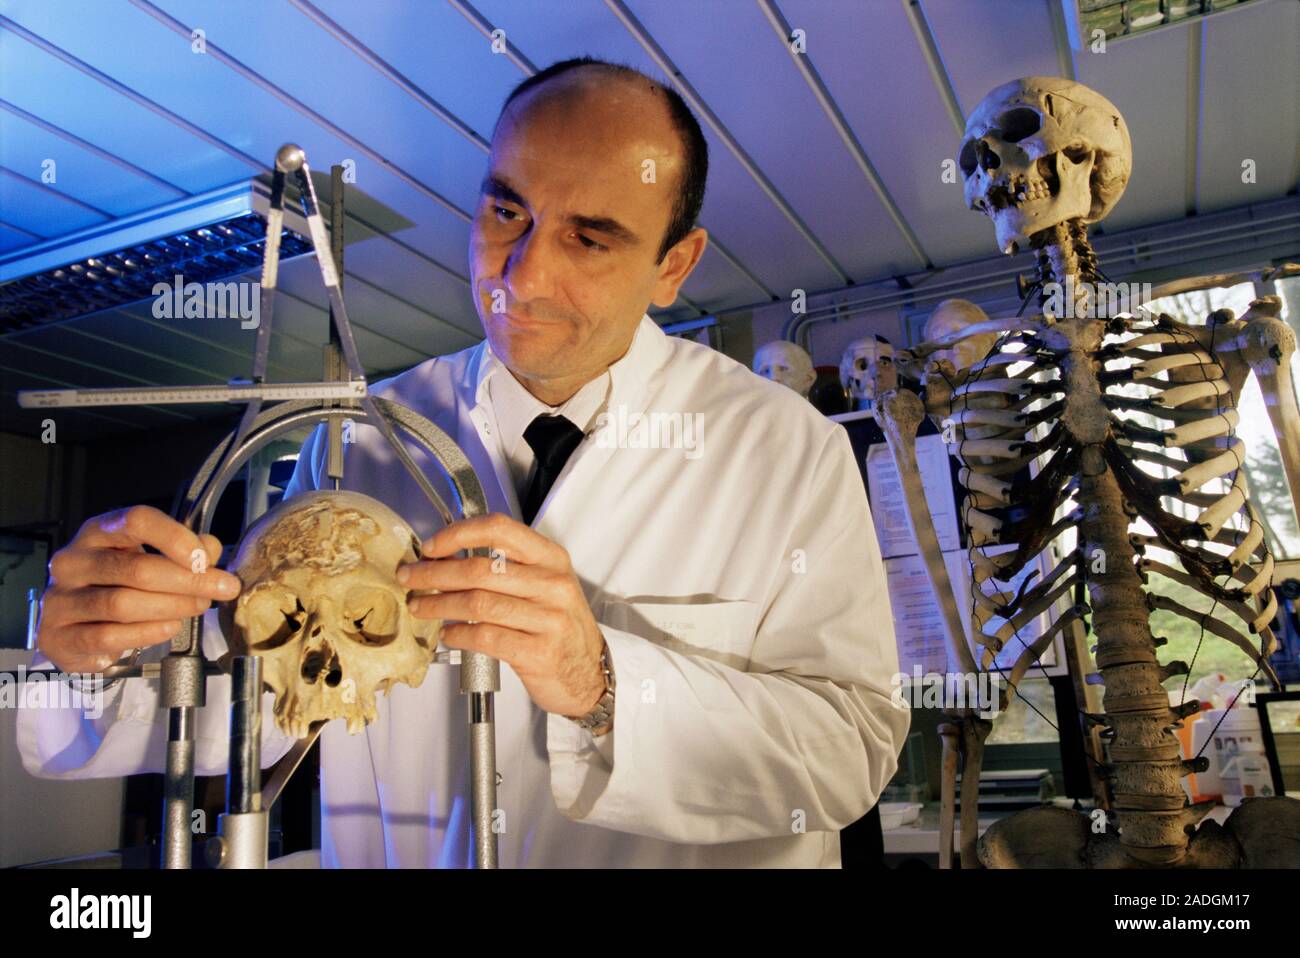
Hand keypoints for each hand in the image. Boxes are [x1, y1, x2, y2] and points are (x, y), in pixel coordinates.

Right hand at [37, 505, 242, 673]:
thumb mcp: (149, 556)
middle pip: (136, 567)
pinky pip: (108, 636)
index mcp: (97, 533)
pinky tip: (169, 626)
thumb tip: (210, 550)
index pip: (136, 520)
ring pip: (122, 603)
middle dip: (188, 580)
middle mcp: (73, 562)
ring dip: (171, 607)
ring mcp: (60, 599)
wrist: (74, 624)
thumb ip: (184, 551)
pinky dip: (146, 633)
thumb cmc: (116, 584)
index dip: (175, 537)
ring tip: (197, 607)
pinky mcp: (58, 636)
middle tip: (221, 588)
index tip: (205, 558)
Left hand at [398, 513, 606, 718]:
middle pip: (480, 569)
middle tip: (411, 577)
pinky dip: (458, 634)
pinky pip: (486, 637)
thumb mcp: (546, 586)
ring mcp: (549, 618)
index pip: (500, 530)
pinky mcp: (539, 652)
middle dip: (435, 572)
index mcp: (552, 559)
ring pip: (478, 603)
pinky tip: (448, 633)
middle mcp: (553, 584)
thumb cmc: (560, 627)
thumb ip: (508, 568)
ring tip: (420, 606)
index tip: (432, 546)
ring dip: (438, 604)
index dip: (459, 534)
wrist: (589, 674)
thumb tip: (448, 558)